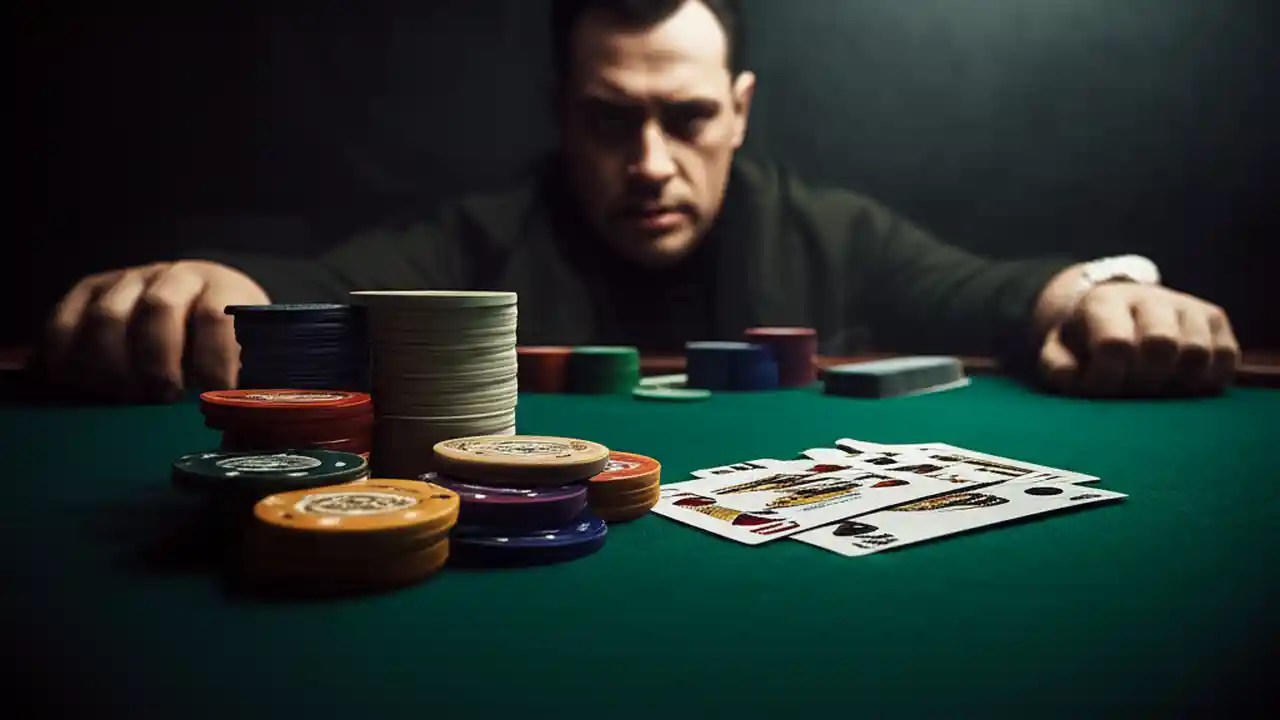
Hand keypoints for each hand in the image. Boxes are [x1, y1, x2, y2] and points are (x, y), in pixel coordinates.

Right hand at [43, 260, 269, 401]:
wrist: (198, 300)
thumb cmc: (225, 340)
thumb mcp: (247, 351)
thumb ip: (247, 375)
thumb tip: (239, 416)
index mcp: (222, 288)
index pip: (215, 315)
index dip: (213, 358)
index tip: (213, 392)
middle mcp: (175, 277)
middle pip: (157, 308)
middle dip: (158, 361)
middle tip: (164, 396)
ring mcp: (130, 280)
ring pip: (109, 315)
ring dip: (114, 364)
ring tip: (128, 396)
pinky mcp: (91, 291)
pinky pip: (66, 322)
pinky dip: (67, 358)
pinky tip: (82, 386)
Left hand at [1038, 283, 1239, 396]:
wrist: (1116, 312)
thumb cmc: (1086, 344)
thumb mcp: (1060, 354)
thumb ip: (1058, 368)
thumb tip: (1075, 377)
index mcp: (1103, 302)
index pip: (1115, 343)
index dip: (1109, 375)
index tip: (1104, 384)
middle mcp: (1148, 296)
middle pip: (1162, 345)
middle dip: (1147, 378)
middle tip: (1135, 388)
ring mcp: (1185, 305)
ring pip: (1198, 352)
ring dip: (1178, 380)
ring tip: (1158, 384)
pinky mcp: (1214, 318)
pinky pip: (1227, 356)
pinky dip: (1208, 378)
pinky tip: (1183, 381)